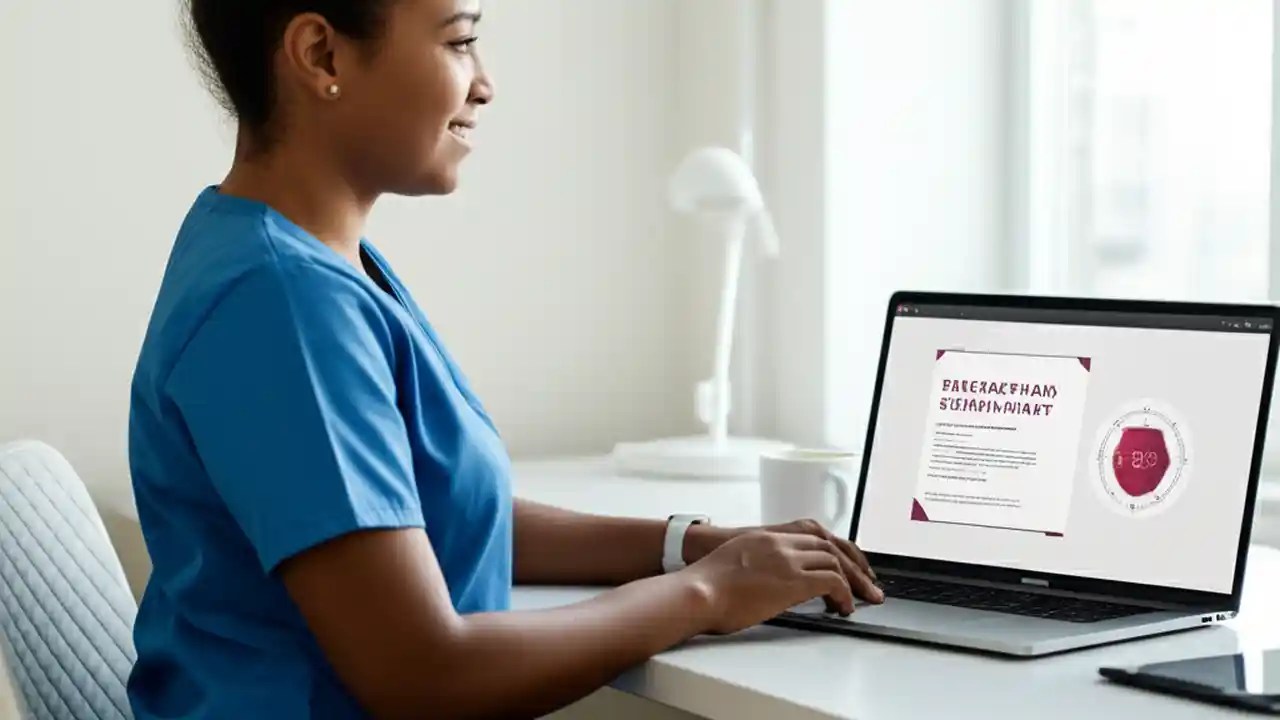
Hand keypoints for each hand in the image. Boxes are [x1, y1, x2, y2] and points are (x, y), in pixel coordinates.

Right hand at [685, 530, 881, 634]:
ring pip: (837, 562)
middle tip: (868, 583)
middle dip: (855, 564)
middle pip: (832, 546)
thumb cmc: (705, 585)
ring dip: (855, 582)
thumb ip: (756, 565)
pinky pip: (832, 582)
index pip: (814, 534)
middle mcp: (780, 542)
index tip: (848, 563)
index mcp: (766, 537)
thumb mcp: (733, 563)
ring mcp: (787, 559)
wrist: (695, 591)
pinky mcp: (792, 580)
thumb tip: (764, 584)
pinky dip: (844, 595)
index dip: (836, 550)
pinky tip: (844, 608)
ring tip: (864, 599)